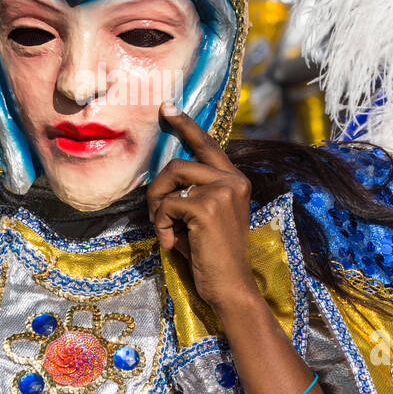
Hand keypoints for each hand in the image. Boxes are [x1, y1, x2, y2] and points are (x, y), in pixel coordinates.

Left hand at [147, 103, 259, 316]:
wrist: (229, 286)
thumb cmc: (211, 255)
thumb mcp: (201, 216)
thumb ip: (190, 192)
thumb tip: (161, 177)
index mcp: (234, 180)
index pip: (208, 144)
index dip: (186, 125)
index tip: (167, 107)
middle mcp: (232, 179)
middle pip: (177, 163)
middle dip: (157, 189)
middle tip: (158, 217)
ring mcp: (222, 190)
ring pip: (169, 180)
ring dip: (158, 207)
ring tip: (167, 230)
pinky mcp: (207, 205)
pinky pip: (167, 204)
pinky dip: (162, 225)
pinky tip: (174, 243)